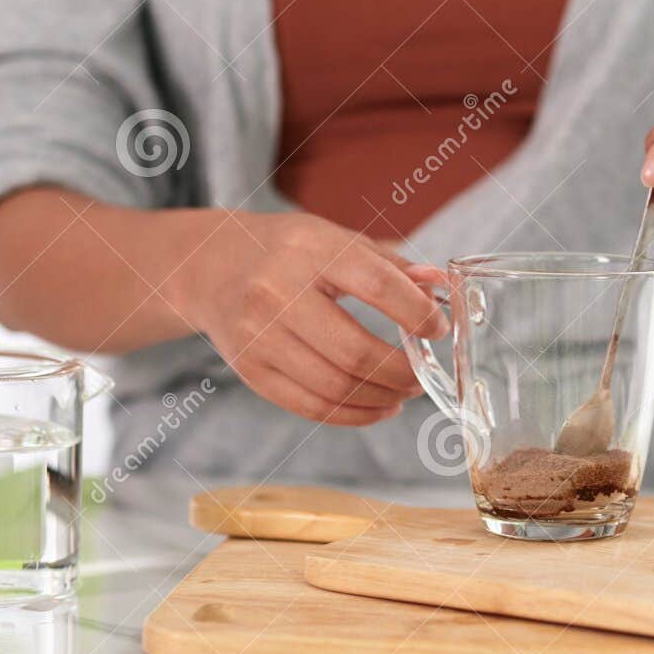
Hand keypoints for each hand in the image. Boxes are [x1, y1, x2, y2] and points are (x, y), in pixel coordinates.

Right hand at [169, 212, 446, 424]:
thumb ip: (391, 265)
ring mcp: (258, 336)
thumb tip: (442, 288)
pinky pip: (312, 407)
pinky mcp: (250, 370)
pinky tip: (379, 406)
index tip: (439, 328)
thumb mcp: (337, 239)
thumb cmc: (289, 251)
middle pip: (356, 352)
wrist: (211, 265)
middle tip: (425, 373)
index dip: (417, 313)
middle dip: (404, 372)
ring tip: (406, 392)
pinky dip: (356, 415)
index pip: (377, 285)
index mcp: (310, 250)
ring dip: (384, 397)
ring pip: (335, 387)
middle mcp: (276, 293)